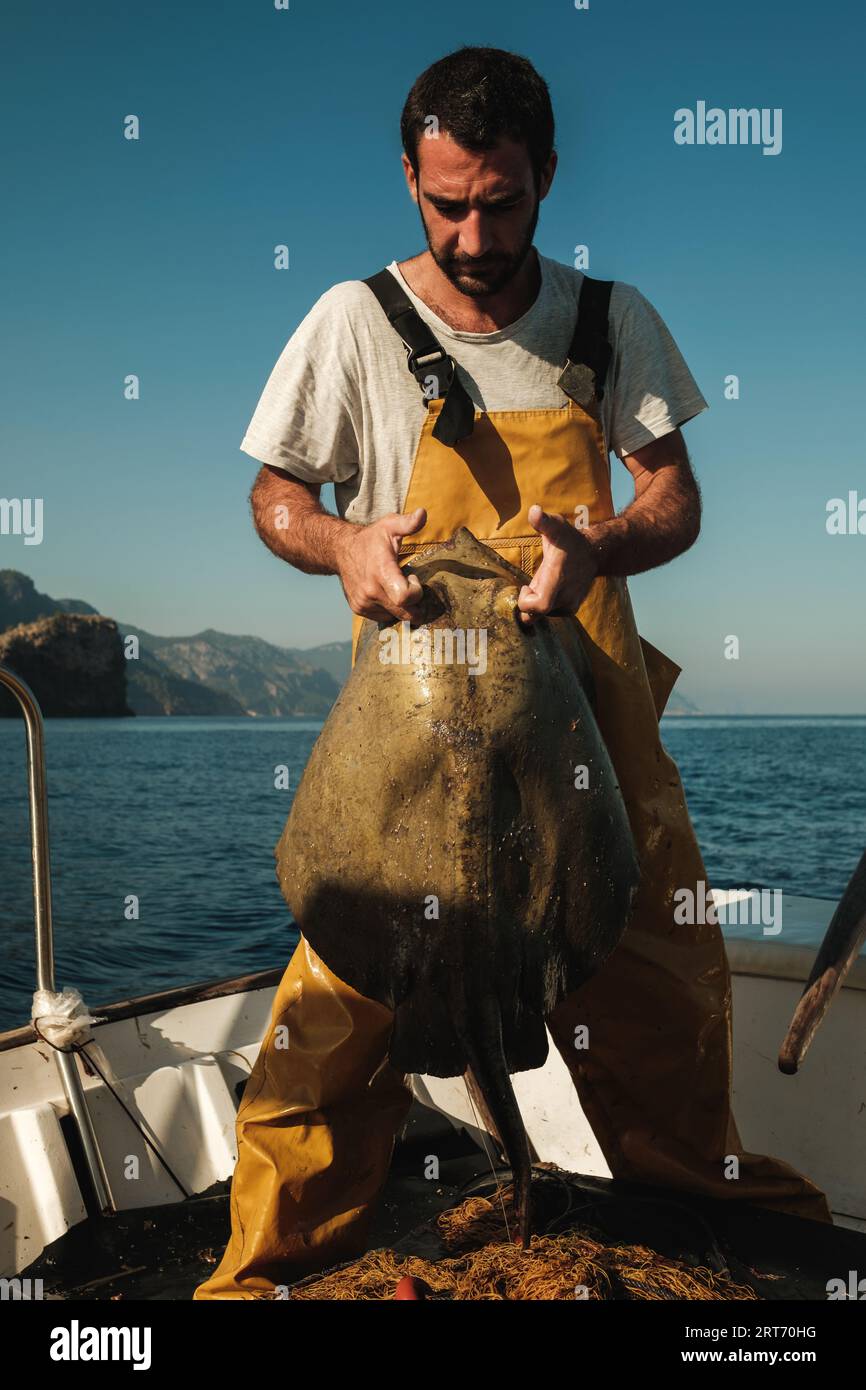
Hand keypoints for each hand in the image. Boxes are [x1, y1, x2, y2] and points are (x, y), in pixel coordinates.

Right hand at [335, 508, 427, 620]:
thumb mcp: (389, 526)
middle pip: (405, 613)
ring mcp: (364, 603)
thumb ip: (408, 523)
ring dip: (401, 606)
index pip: (405, 598)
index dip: (416, 591)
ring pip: (395, 616)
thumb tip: (423, 513)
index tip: (413, 578)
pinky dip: (390, 608)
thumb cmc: (370, 539)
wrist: (340, 550)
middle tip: (410, 586)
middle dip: (414, 603)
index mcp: (381, 572)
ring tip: (395, 586)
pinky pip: (384, 617)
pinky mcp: (359, 609)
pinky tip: (386, 592)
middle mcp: (370, 591)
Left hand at [516, 504, 598, 625]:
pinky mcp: (571, 608)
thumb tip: (534, 510)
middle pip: (536, 617)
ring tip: (538, 586)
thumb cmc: (570, 539)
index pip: (539, 606)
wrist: (594, 552)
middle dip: (527, 605)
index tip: (525, 586)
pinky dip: (544, 608)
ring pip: (542, 618)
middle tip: (529, 587)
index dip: (526, 601)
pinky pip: (550, 616)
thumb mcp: (556, 527)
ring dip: (535, 605)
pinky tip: (544, 591)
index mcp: (558, 580)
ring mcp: (569, 604)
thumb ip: (544, 521)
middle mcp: (565, 597)